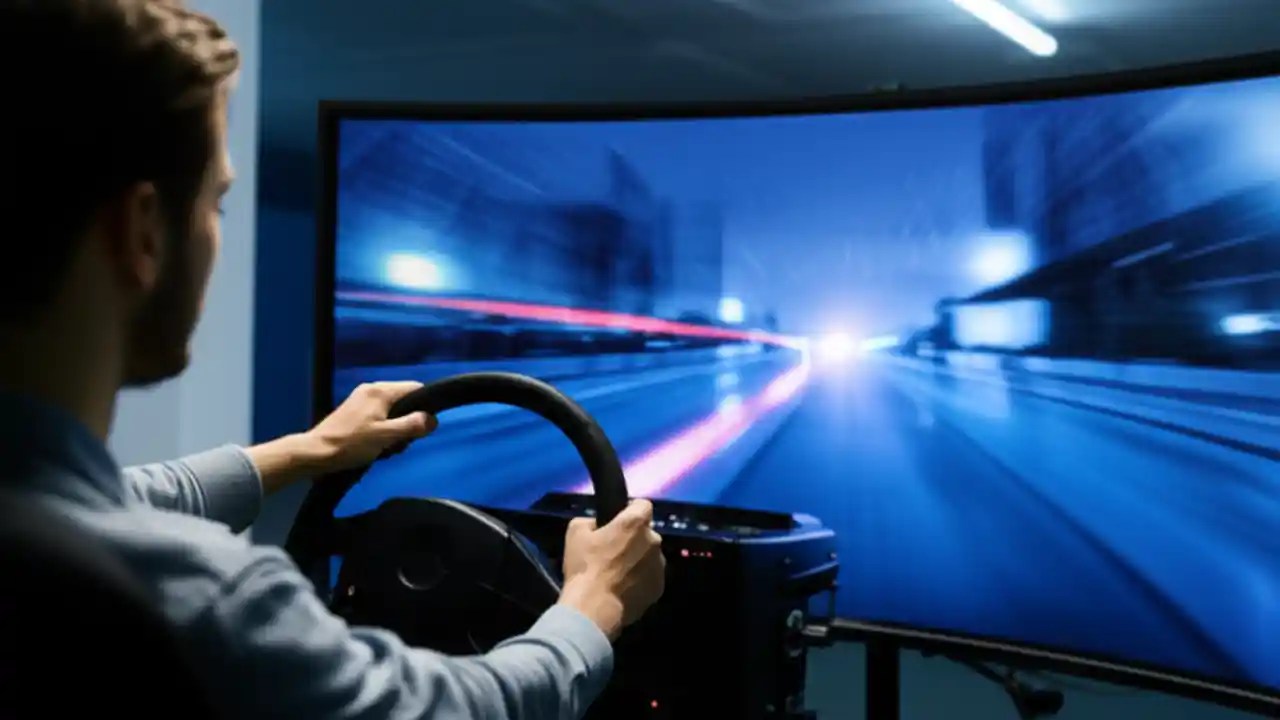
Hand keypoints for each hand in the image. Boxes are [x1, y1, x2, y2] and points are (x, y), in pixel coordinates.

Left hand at [307, 382, 437, 471]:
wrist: (314, 454)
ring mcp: (360, 400)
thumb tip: (434, 419)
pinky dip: (382, 430)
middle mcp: (370, 389)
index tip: (424, 427)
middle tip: (401, 443)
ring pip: (391, 411)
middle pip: (404, 401)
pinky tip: (376, 447)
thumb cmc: (351, 444)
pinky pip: (378, 417)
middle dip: (408, 422)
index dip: (425, 406)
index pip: (415, 388)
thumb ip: (412, 426)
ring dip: (395, 430)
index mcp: (380, 391)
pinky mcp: (353, 413)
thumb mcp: (386, 436)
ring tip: (387, 448)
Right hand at [557, 500, 665, 640]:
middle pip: (647, 533)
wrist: (594, 608)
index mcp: (635, 523)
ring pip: (650, 555)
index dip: (631, 511)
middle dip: (634, 538)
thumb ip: (590, 520)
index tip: (619, 521)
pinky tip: (624, 589)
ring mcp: (660, 566)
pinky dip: (641, 580)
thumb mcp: (575, 532)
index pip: (643, 505)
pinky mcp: (659, 587)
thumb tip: (598, 525)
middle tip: (614, 551)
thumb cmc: (584, 567)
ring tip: (618, 574)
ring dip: (638, 559)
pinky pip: (651, 577)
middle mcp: (654, 540)